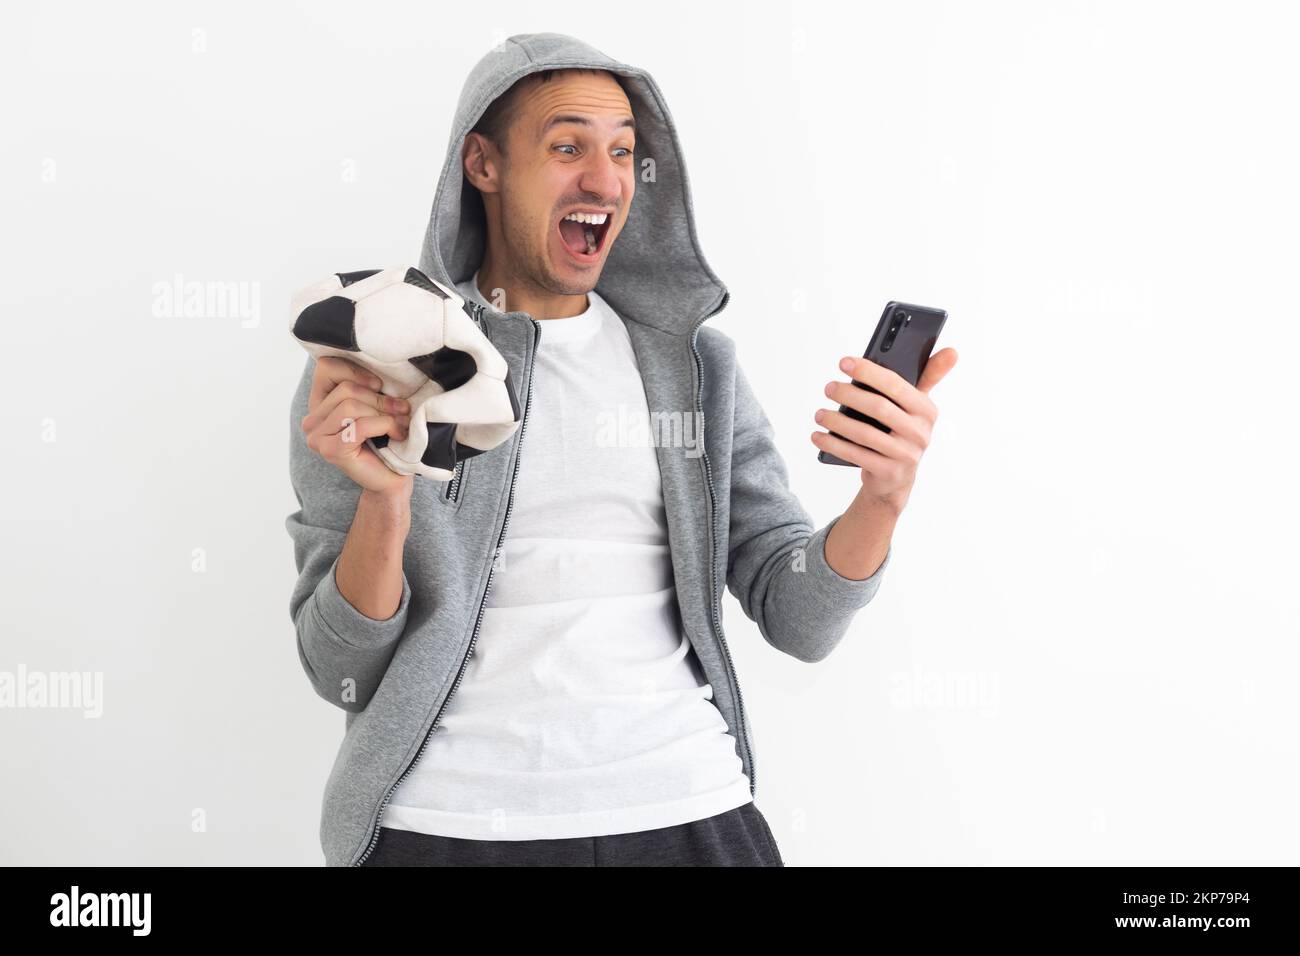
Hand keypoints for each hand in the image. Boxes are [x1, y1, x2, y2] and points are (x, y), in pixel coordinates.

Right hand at [301, 356, 414, 498]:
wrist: (392, 479)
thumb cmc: (385, 440)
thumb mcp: (375, 404)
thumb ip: (367, 386)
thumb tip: (382, 364)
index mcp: (318, 404)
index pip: (326, 367)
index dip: (355, 371)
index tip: (379, 385)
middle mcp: (311, 421)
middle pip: (345, 389)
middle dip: (379, 398)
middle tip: (401, 409)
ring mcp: (317, 438)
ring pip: (351, 405)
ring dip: (383, 412)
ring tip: (400, 421)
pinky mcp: (331, 451)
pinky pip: (360, 426)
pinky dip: (385, 426)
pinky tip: (397, 435)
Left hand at [811, 348, 957, 509]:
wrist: (895, 478)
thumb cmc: (901, 431)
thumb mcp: (915, 407)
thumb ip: (927, 377)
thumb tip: (952, 351)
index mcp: (927, 410)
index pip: (897, 385)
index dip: (869, 371)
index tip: (844, 362)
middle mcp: (921, 433)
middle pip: (879, 408)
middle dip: (849, 395)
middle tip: (829, 387)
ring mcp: (906, 455)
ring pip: (865, 433)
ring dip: (837, 421)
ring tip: (819, 413)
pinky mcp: (889, 472)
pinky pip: (856, 455)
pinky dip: (834, 444)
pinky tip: (818, 435)